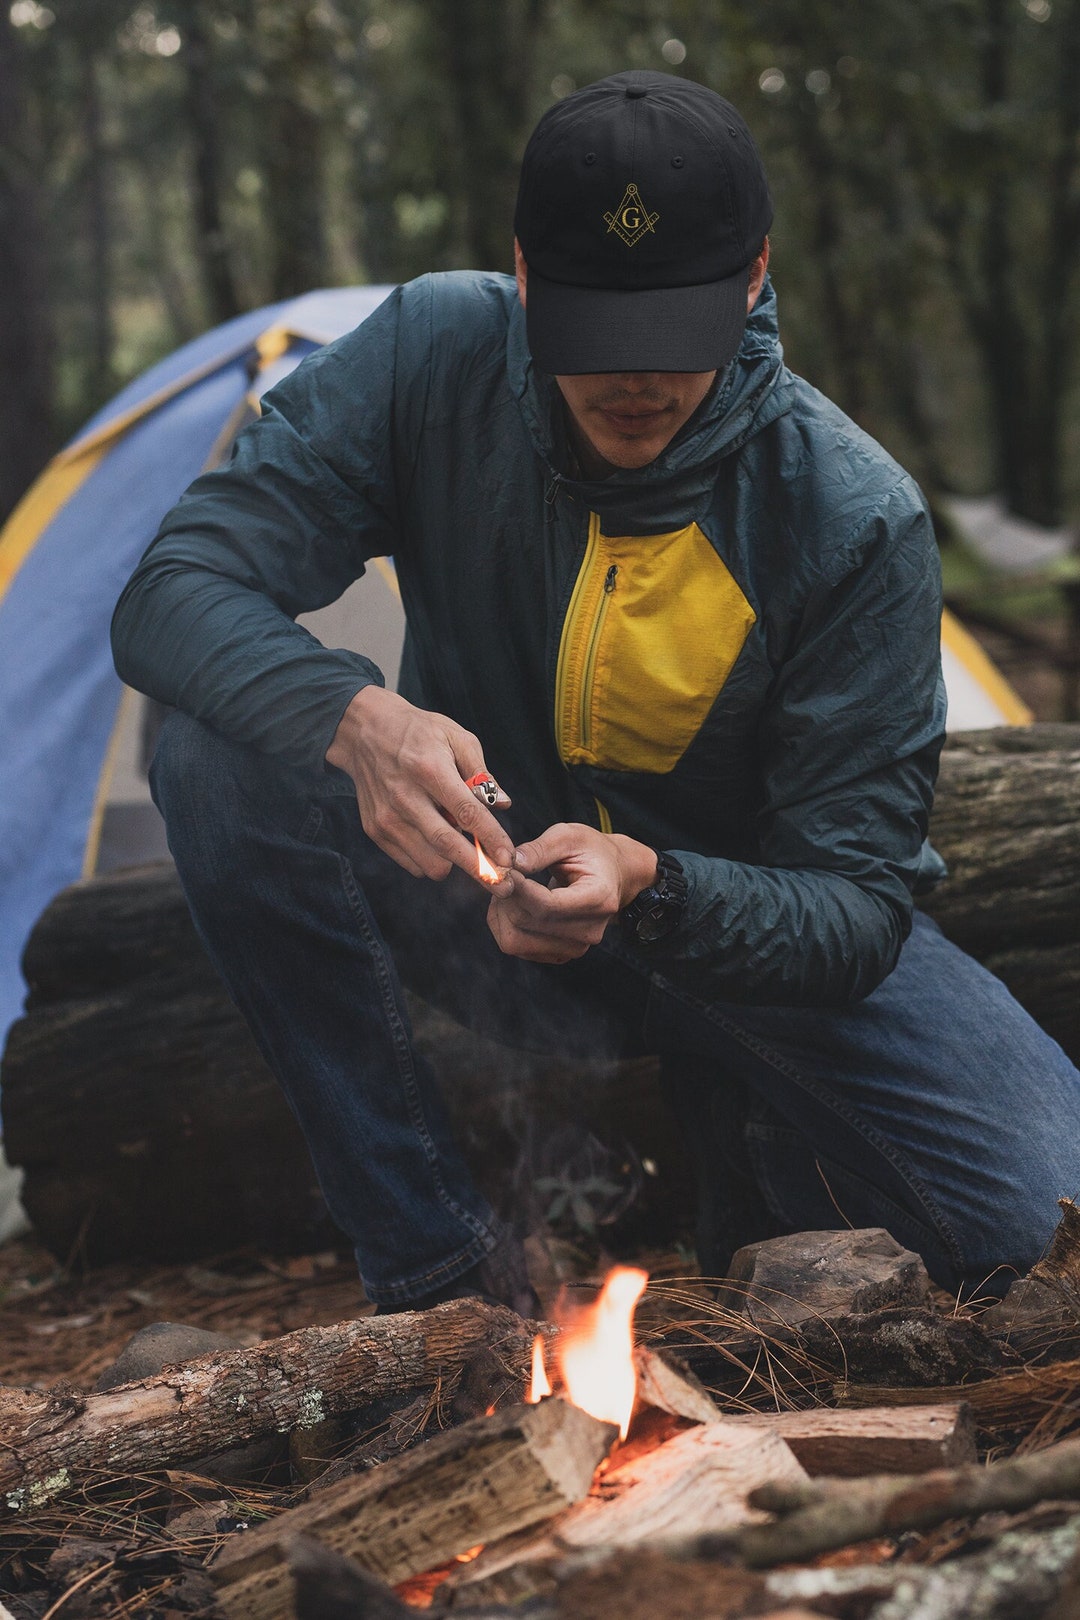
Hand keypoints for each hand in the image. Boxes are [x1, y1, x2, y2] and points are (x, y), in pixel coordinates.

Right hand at [326, 686, 513, 881]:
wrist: (364, 732)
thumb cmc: (419, 733)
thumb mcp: (457, 737)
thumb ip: (482, 774)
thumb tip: (504, 805)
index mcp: (430, 770)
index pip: (467, 813)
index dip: (491, 839)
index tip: (509, 859)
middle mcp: (405, 797)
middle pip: (447, 846)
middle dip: (480, 871)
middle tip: (504, 886)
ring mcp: (387, 817)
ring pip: (431, 863)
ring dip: (454, 862)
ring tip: (462, 843)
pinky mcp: (375, 830)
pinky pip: (413, 863)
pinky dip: (431, 859)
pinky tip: (436, 837)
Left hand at [486, 823, 656, 962]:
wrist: (613, 876)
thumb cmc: (592, 852)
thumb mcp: (569, 836)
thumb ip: (540, 849)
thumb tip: (510, 862)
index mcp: (599, 898)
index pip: (548, 905)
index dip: (518, 889)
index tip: (501, 870)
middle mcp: (589, 930)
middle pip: (528, 923)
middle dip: (506, 897)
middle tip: (502, 873)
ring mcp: (575, 946)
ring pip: (515, 941)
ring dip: (501, 913)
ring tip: (508, 888)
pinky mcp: (559, 954)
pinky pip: (516, 946)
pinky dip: (504, 925)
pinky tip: (513, 903)